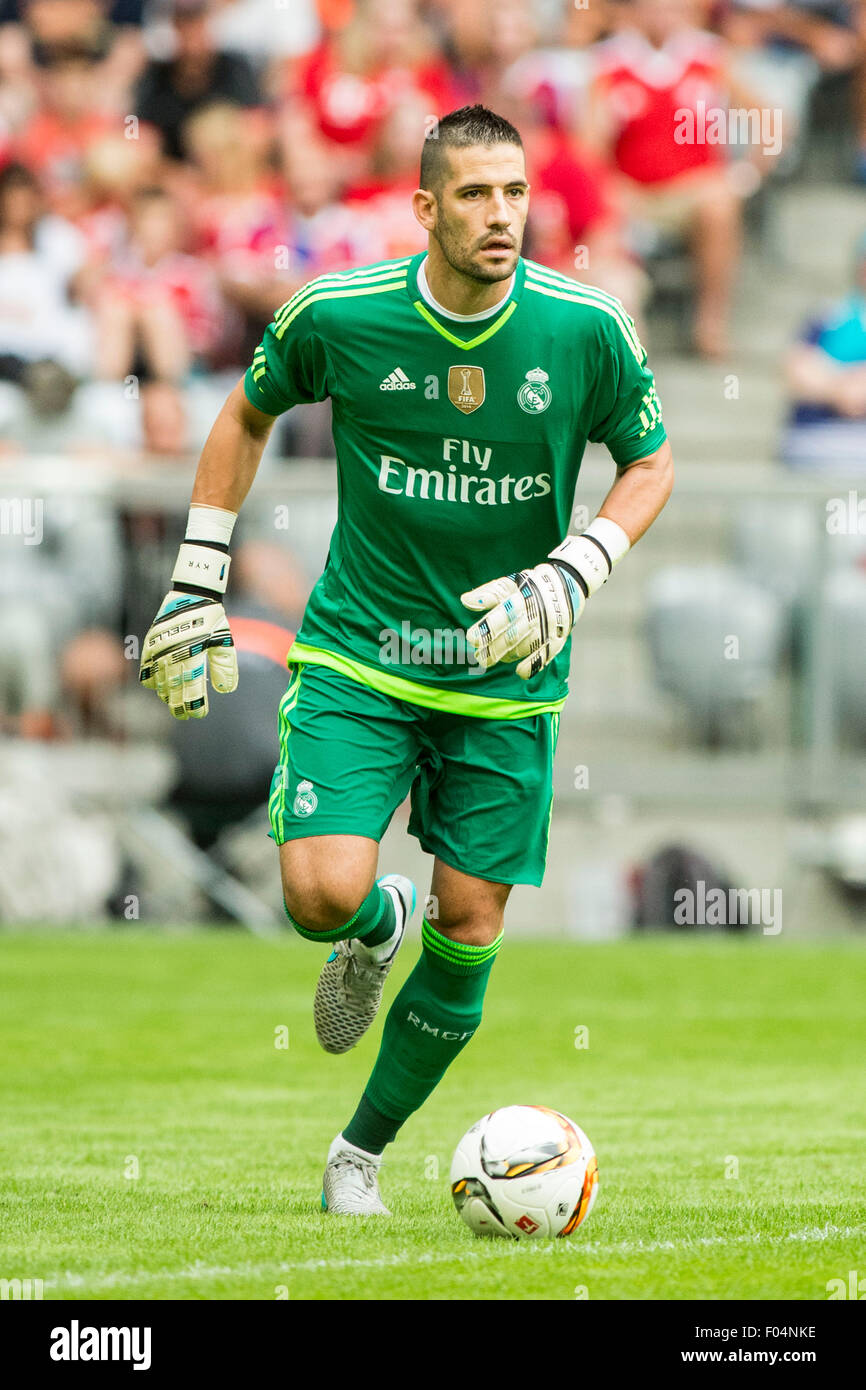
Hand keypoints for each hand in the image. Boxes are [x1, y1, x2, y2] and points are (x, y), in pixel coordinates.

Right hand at [139, 590, 237, 718]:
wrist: (191, 594)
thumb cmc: (212, 619)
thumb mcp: (225, 640)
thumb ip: (225, 666)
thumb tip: (225, 690)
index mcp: (193, 654)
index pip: (192, 687)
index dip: (195, 704)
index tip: (199, 714)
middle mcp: (173, 653)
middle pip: (174, 688)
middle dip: (179, 705)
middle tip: (183, 716)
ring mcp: (159, 649)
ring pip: (158, 681)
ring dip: (165, 694)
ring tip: (173, 703)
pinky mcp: (151, 643)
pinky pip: (146, 668)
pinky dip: (150, 680)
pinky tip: (157, 687)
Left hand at [462, 562, 582, 679]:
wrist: (566, 587)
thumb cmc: (529, 587)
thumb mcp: (509, 584)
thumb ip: (488, 594)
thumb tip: (465, 600)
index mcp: (523, 598)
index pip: (503, 615)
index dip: (487, 628)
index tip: (471, 638)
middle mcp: (537, 615)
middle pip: (513, 636)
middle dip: (494, 649)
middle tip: (478, 658)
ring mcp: (548, 629)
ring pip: (525, 648)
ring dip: (507, 656)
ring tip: (489, 659)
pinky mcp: (557, 640)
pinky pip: (545, 656)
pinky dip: (533, 666)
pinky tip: (520, 672)